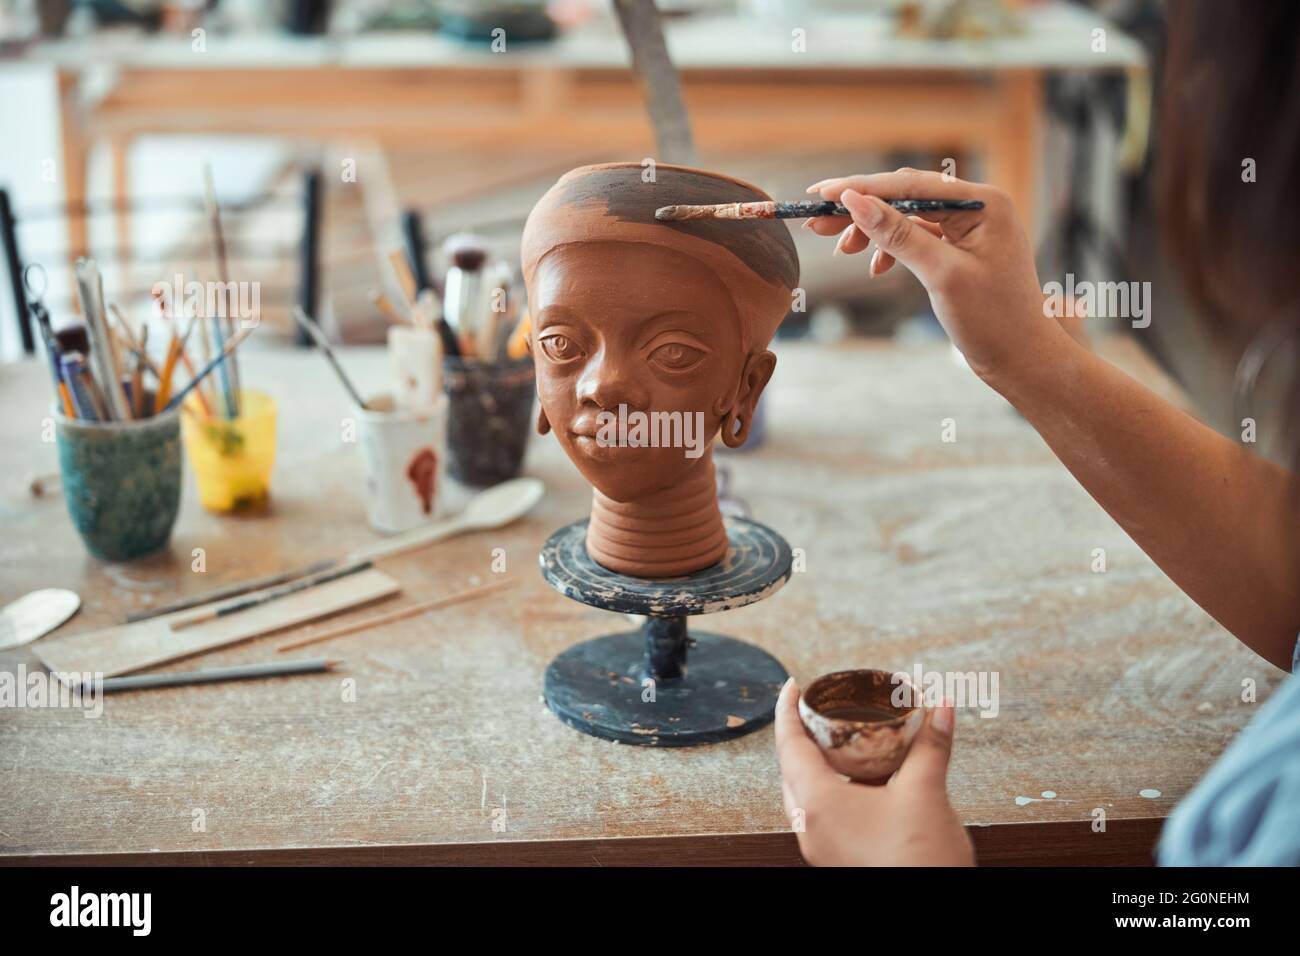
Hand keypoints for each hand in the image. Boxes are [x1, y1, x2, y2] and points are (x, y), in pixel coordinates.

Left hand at [774, 678, 973, 866]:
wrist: (931, 923)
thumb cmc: (921, 861)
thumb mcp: (926, 793)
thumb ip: (930, 747)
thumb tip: (940, 708)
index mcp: (818, 803)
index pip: (789, 745)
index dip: (788, 710)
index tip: (793, 686)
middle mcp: (810, 826)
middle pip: (792, 769)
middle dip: (802, 736)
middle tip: (820, 711)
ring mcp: (822, 847)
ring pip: (806, 796)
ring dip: (819, 766)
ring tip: (842, 743)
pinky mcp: (838, 860)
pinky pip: (824, 816)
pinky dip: (834, 791)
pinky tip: (861, 783)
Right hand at [806, 169, 1064, 384]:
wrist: (1022, 360)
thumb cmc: (993, 320)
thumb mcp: (940, 274)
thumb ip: (898, 235)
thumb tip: (856, 201)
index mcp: (983, 203)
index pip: (910, 185)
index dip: (862, 188)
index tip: (822, 193)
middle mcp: (978, 207)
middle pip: (906, 197)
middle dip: (861, 209)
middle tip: (816, 222)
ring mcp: (970, 229)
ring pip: (908, 217)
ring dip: (873, 230)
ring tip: (842, 249)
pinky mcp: (962, 250)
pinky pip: (918, 237)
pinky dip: (892, 249)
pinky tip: (876, 267)